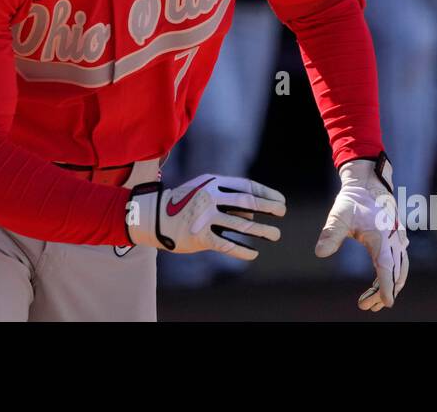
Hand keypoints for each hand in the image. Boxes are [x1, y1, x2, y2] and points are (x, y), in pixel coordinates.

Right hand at [125, 174, 286, 260]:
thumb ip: (227, 198)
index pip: (246, 185)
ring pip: (241, 224)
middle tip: (282, 212)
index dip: (266, 192)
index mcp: (213, 182)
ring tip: (275, 234)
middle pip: (247, 202)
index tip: (280, 199)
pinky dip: (243, 250)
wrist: (154, 217)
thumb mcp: (203, 190)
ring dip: (262, 230)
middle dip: (269, 207)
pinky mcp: (200, 236)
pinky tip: (254, 253)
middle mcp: (210, 197)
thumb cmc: (185, 204)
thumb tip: (253, 211)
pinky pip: (227, 245)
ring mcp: (205, 216)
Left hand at [315, 152, 408, 310]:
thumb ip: (330, 234)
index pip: (386, 267)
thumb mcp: (338, 215)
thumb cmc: (353, 199)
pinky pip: (400, 261)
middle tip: (367, 306)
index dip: (386, 287)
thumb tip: (319, 253)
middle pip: (396, 273)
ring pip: (401, 269)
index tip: (385, 303)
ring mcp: (398, 239)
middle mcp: (394, 239)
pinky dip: (393, 275)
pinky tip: (383, 283)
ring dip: (391, 285)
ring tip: (375, 300)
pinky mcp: (397, 239)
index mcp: (381, 236)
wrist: (367, 182)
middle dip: (385, 292)